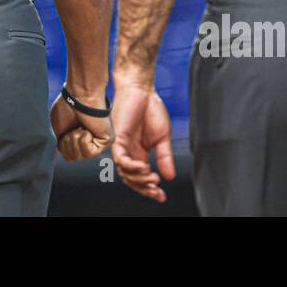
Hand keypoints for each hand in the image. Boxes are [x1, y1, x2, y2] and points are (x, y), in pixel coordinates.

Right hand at [50, 90, 113, 161]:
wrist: (77, 96)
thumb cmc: (66, 107)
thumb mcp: (56, 130)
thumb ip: (59, 146)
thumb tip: (62, 159)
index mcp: (78, 138)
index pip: (67, 155)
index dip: (62, 144)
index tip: (65, 128)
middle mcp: (90, 141)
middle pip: (73, 158)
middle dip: (67, 142)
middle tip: (73, 126)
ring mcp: (99, 141)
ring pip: (80, 156)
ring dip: (75, 140)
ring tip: (80, 126)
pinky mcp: (107, 141)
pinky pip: (89, 153)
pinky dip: (84, 140)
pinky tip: (87, 128)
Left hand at [110, 83, 175, 201]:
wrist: (143, 90)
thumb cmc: (150, 109)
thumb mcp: (162, 138)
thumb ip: (164, 157)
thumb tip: (170, 177)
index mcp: (138, 153)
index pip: (140, 177)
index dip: (150, 189)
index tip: (161, 196)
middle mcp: (128, 152)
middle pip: (131, 179)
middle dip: (144, 188)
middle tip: (157, 192)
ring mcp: (121, 146)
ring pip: (124, 172)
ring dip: (139, 179)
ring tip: (153, 179)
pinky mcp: (116, 138)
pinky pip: (120, 158)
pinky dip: (131, 166)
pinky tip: (144, 167)